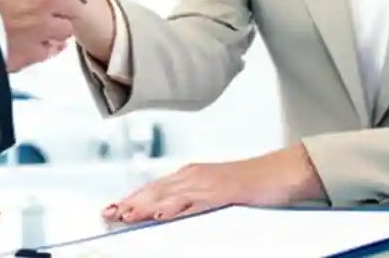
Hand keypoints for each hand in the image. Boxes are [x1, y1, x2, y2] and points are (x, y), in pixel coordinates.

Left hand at [102, 145, 325, 222]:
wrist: (280, 172)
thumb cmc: (252, 184)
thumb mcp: (214, 192)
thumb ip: (192, 200)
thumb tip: (169, 212)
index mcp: (191, 175)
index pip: (155, 188)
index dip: (132, 198)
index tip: (113, 208)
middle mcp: (194, 175)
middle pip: (154, 191)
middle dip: (130, 202)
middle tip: (108, 213)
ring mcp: (206, 183)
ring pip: (167, 196)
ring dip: (143, 206)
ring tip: (124, 216)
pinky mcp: (220, 192)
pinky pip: (192, 203)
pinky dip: (173, 208)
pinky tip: (159, 215)